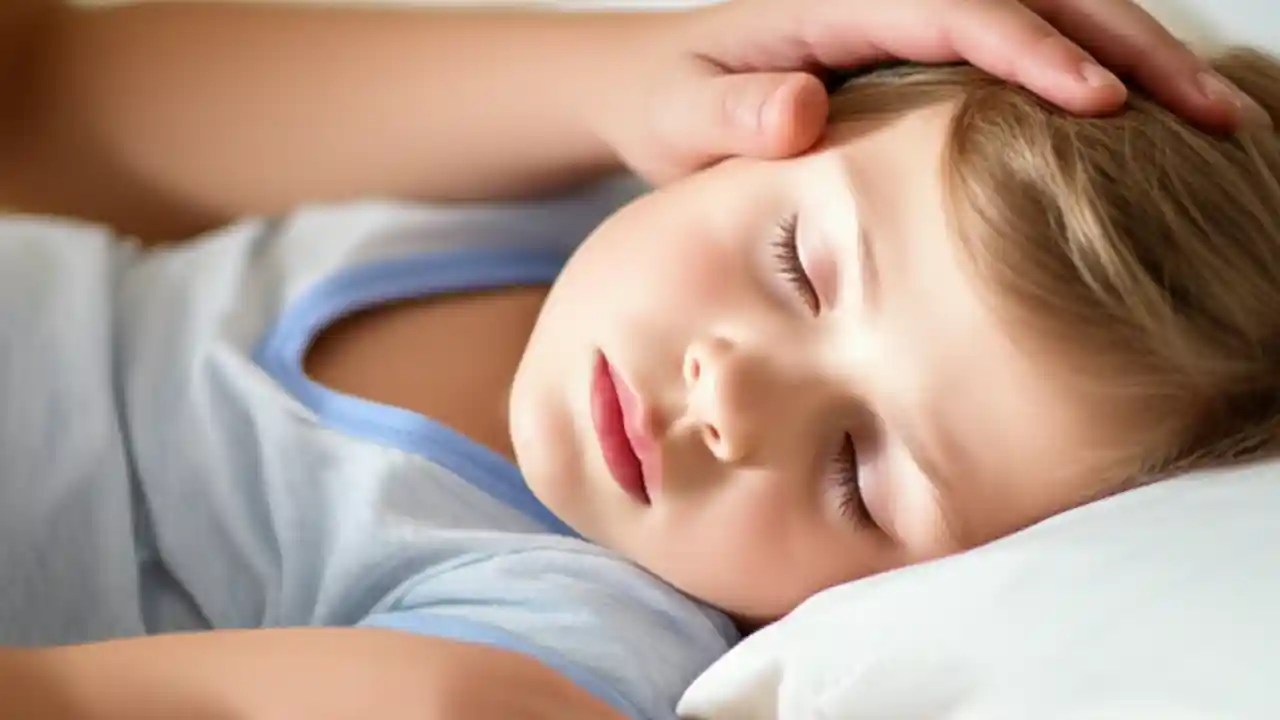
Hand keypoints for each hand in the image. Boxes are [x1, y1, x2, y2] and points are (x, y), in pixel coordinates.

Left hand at [603, 0, 1265, 183]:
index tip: (1104, 106)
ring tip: (1217, 118)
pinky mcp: (928, 46)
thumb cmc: (669, 104)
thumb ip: (730, 116)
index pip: (958, 9)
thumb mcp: (679, 118)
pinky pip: (1029, 44)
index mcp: (838, 2)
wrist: (656, 84)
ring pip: (1052, 13)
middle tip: (1214, 113)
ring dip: (1138, 58)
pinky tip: (1149, 122)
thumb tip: (803, 106)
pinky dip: (1097, 73)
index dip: (1036, 52)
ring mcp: (916, 15)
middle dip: (1131, 47)